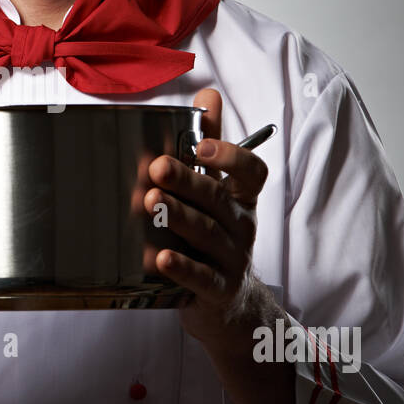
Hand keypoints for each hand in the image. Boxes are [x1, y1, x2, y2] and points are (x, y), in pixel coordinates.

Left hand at [145, 87, 269, 348]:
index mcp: (241, 199)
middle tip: (158, 168)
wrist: (230, 309)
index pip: (250, 172)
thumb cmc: (216, 240)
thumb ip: (211, 145)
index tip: (201, 145)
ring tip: (152, 204)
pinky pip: (201, 278)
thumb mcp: (218, 191)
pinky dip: (182, 268)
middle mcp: (241, 226)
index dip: (230, 156)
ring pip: (207, 235)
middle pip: (218, 199)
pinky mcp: (217, 292)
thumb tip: (208, 94)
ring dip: (179, 218)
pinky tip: (160, 258)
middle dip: (188, 181)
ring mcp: (232, 261)